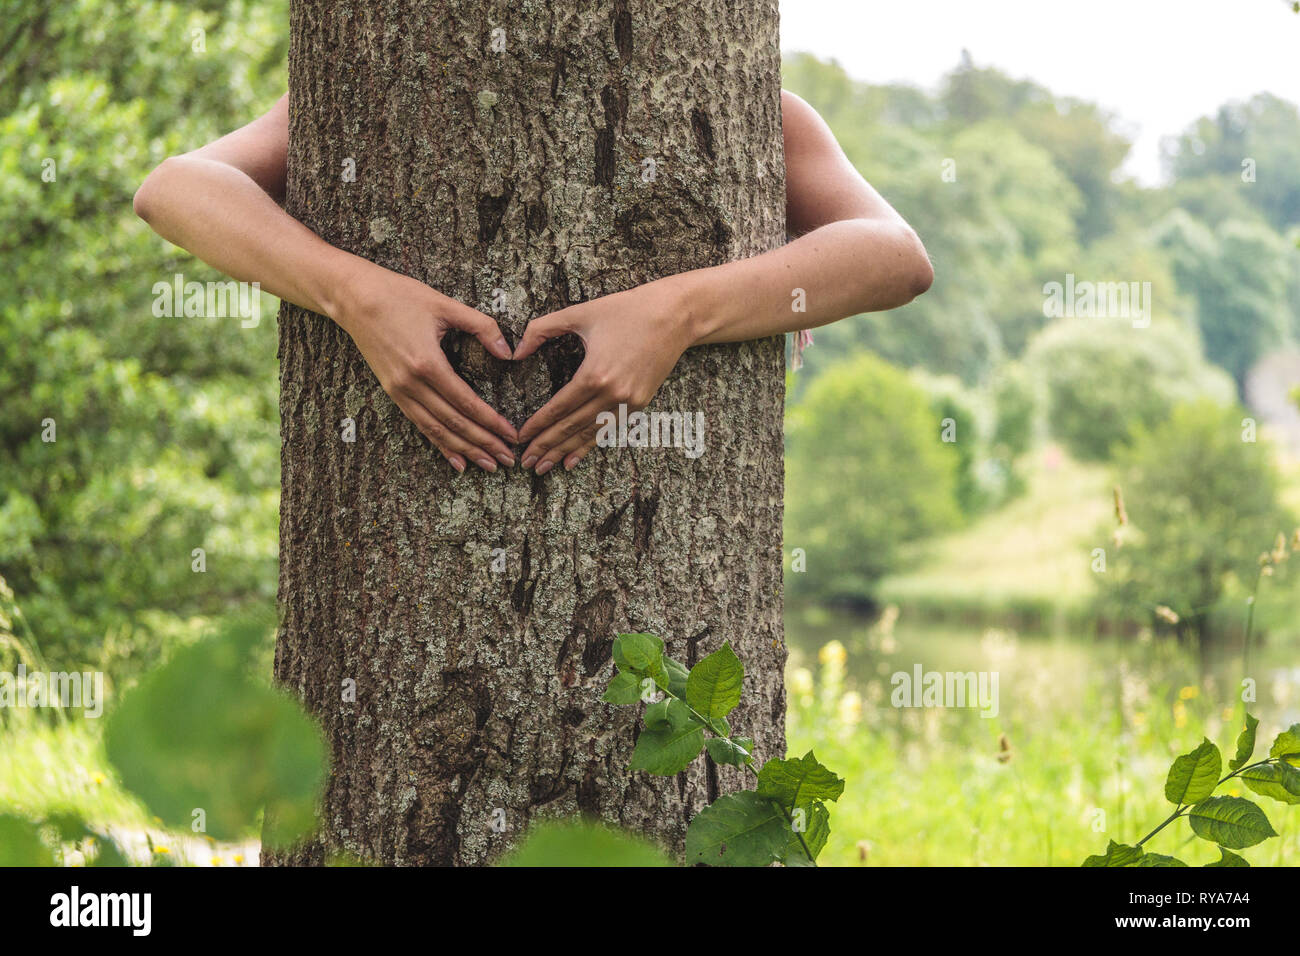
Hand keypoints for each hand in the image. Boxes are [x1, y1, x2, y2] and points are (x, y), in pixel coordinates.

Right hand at [335, 265, 517, 471]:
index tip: (512, 435)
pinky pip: (420, 425)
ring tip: (489, 465)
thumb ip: (482, 326)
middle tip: (508, 459)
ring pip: (437, 431)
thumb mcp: (445, 304)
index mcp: (428, 363)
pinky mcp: (392, 392)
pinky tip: (456, 461)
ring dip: (465, 450)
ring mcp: (399, 391)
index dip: (492, 422)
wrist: (354, 298)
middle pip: (454, 424)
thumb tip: (509, 352)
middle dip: (484, 444)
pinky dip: (440, 445)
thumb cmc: (401, 296)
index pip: (467, 403)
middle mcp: (412, 384)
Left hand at [512, 274, 699, 472]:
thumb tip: (515, 352)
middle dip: (546, 446)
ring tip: (543, 467)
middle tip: (526, 462)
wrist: (675, 316)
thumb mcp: (579, 313)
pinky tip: (573, 459)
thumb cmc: (626, 309)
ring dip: (564, 452)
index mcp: (594, 374)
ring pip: (589, 434)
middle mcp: (612, 394)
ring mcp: (628, 402)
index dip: (537, 425)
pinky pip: (608, 430)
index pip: (559, 408)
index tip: (520, 438)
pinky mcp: (640, 403)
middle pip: (571, 427)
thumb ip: (541, 329)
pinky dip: (589, 446)